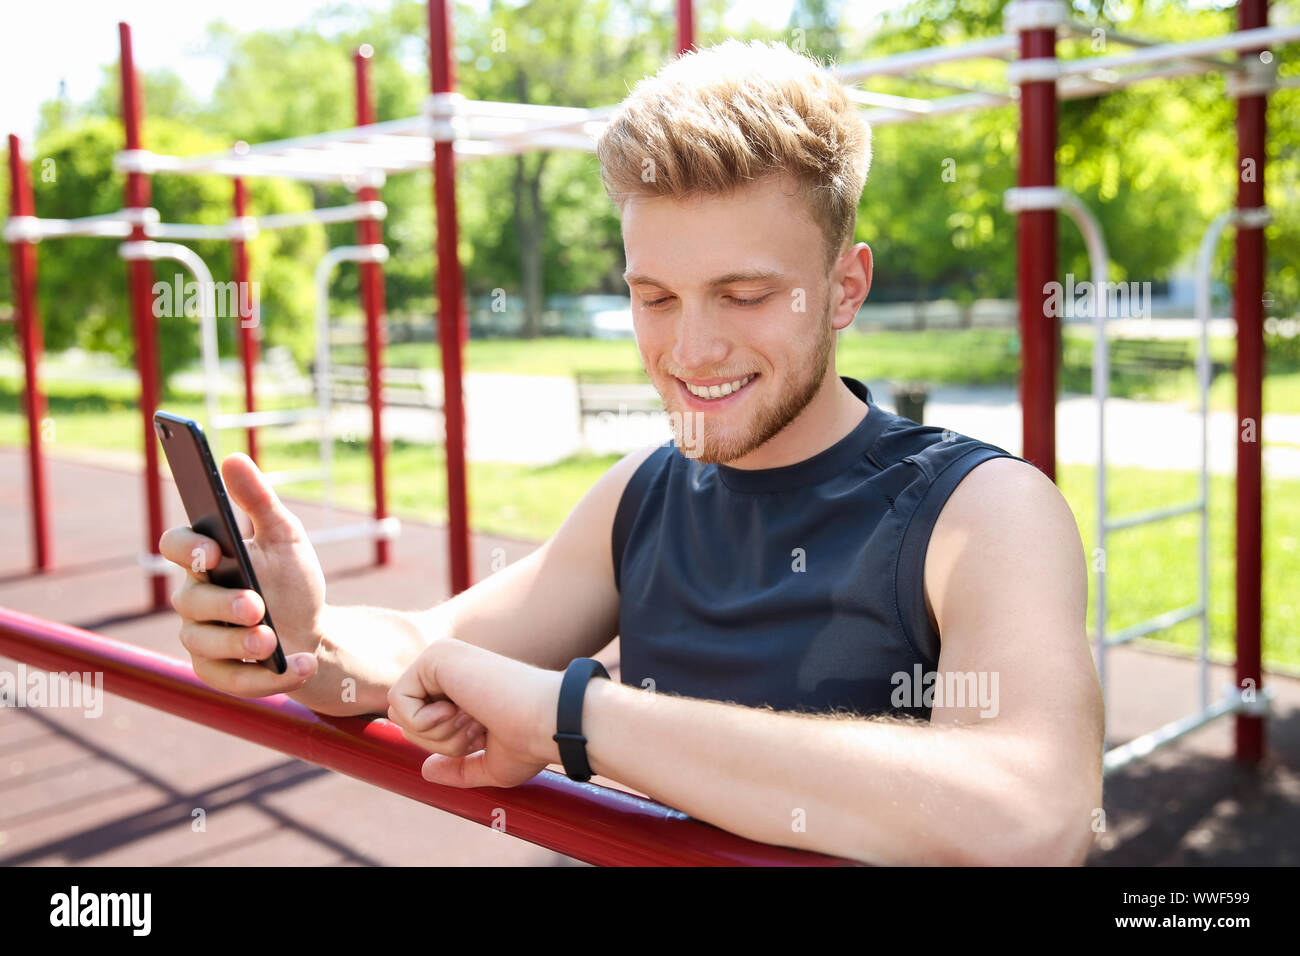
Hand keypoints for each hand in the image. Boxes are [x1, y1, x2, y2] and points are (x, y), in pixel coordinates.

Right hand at [160, 453, 325, 700]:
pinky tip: (299, 665)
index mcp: (207, 558)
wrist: (314, 632)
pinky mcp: (217, 673)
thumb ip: (259, 501)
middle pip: (191, 601)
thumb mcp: (285, 537)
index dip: (187, 548)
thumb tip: (234, 458)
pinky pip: (230, 680)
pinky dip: (267, 678)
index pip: (176, 546)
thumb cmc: (292, 580)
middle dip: (224, 605)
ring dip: (240, 644)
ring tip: (272, 641)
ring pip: (205, 643)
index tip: (212, 551)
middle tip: (256, 606)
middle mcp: (196, 599)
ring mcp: (202, 638)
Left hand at [387, 637, 563, 787]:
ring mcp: (442, 657)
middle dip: (437, 741)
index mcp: (462, 685)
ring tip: (474, 717)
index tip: (483, 732)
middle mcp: (449, 666)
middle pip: (404, 719)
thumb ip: (459, 767)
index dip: (445, 744)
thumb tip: (426, 770)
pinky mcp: (435, 656)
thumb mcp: (492, 763)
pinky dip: (427, 723)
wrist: (549, 721)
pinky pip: (399, 702)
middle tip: (478, 725)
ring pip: (400, 712)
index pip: (420, 722)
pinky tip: (462, 708)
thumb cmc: (530, 742)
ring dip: (437, 734)